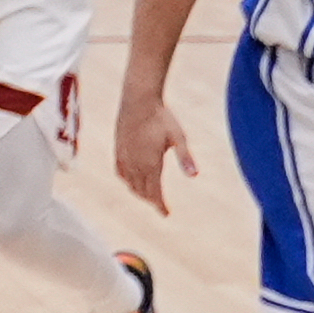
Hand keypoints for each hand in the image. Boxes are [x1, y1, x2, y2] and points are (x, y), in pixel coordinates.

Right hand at [114, 86, 194, 214]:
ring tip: (148, 195)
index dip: (160, 205)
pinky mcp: (118, 149)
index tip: (166, 214)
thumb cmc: (161, 117)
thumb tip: (195, 175)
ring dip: (139, 192)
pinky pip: (120, 173)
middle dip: (151, 200)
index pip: (155, 193)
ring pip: (130, 184)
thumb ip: (186, 157)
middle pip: (142, 191)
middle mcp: (135, 164)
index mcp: (150, 163)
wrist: (138, 99)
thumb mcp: (178, 137)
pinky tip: (131, 180)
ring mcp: (124, 157)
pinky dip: (127, 181)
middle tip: (160, 206)